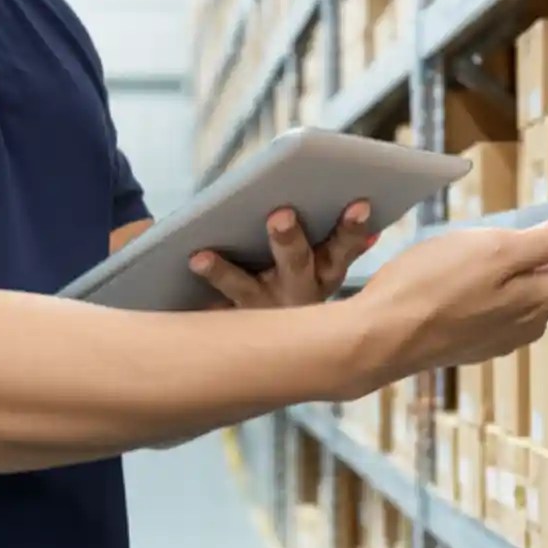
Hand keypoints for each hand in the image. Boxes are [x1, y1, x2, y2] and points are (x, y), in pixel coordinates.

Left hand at [189, 201, 374, 308]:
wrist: (273, 343)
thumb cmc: (298, 279)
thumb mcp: (324, 265)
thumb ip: (341, 241)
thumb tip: (362, 209)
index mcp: (325, 272)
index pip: (344, 247)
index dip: (353, 228)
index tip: (360, 204)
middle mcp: (297, 291)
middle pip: (295, 262)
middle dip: (288, 239)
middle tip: (279, 215)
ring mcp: (261, 307)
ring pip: (242, 288)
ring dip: (222, 272)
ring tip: (199, 258)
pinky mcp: (229, 319)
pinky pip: (206, 308)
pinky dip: (192, 288)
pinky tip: (185, 261)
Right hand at [350, 210, 547, 386]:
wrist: (379, 339)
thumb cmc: (430, 288)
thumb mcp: (493, 250)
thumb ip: (544, 243)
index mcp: (541, 296)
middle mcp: (529, 321)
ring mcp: (501, 335)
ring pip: (531, 288)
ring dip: (528, 263)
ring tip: (506, 241)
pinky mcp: (474, 339)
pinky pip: (503, 302)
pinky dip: (501, 281)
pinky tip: (472, 272)